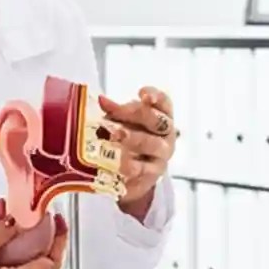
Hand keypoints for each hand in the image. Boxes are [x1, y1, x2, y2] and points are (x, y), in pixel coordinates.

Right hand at [0, 199, 67, 268]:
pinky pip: (7, 268)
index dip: (58, 238)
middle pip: (38, 260)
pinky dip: (4, 248)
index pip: (50, 262)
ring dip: (16, 238)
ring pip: (20, 262)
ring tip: (5, 213)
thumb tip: (14, 222)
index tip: (57, 219)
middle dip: (35, 231)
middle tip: (32, 210)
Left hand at [99, 86, 176, 219]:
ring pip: (152, 144)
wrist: (135, 173)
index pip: (164, 102)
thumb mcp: (124, 121)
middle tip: (118, 113)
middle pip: (157, 121)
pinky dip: (130, 165)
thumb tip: (102, 100)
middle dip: (138, 116)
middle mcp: (167, 134)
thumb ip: (115, 110)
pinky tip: (117, 163)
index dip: (155, 96)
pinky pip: (143, 169)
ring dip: (133, 139)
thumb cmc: (132, 138)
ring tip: (114, 137)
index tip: (142, 94)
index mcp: (163, 116)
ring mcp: (162, 155)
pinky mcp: (153, 173)